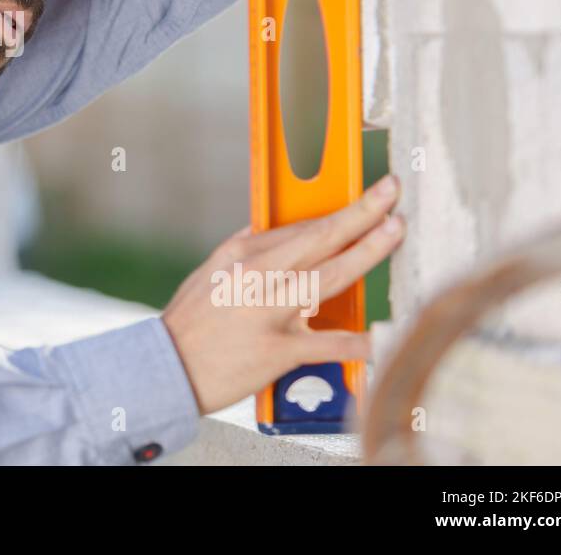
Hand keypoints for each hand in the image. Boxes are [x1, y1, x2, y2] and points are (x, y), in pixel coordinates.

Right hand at [160, 173, 403, 415]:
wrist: (166, 368)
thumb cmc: (189, 323)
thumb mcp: (210, 273)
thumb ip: (242, 249)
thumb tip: (266, 228)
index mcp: (242, 255)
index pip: (301, 228)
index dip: (338, 211)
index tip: (366, 199)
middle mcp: (257, 277)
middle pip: (319, 240)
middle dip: (360, 214)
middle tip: (390, 193)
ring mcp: (269, 311)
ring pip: (328, 277)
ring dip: (366, 253)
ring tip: (394, 232)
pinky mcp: (277, 350)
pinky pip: (325, 344)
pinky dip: (355, 343)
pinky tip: (380, 336)